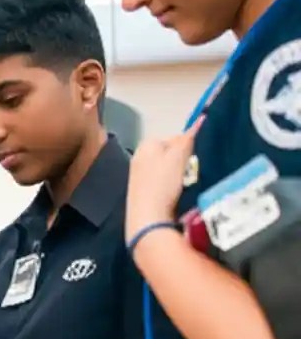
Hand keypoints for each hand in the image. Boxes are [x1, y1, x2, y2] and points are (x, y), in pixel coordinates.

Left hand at [125, 117, 203, 242]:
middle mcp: (139, 156)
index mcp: (146, 145)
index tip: (199, 158)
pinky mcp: (142, 191)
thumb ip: (187, 139)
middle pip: (171, 153)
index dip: (190, 146)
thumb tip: (200, 119)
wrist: (147, 219)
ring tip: (185, 184)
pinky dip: (171, 185)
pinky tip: (175, 194)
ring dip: (179, 173)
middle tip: (193, 172)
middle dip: (184, 160)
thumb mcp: (178, 157)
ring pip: (168, 168)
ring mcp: (138, 175)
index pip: (176, 137)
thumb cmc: (162, 184)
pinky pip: (162, 181)